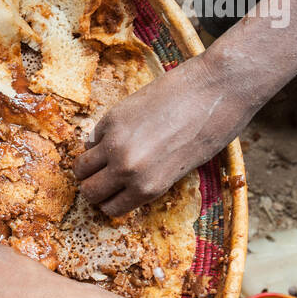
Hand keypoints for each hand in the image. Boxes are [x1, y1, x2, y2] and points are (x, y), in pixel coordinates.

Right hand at [75, 54, 251, 214]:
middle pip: (90, 191)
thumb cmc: (211, 130)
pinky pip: (91, 139)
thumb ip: (150, 178)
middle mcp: (127, 168)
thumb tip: (125, 181)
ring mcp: (115, 143)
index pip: (111, 208)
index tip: (113, 193)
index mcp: (149, 187)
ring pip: (80, 166)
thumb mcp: (181, 168)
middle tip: (103, 178)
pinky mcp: (111, 118)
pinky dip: (98, 140)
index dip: (111, 201)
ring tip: (100, 159)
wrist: (215, 89)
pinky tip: (115, 134)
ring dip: (88, 166)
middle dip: (94, 188)